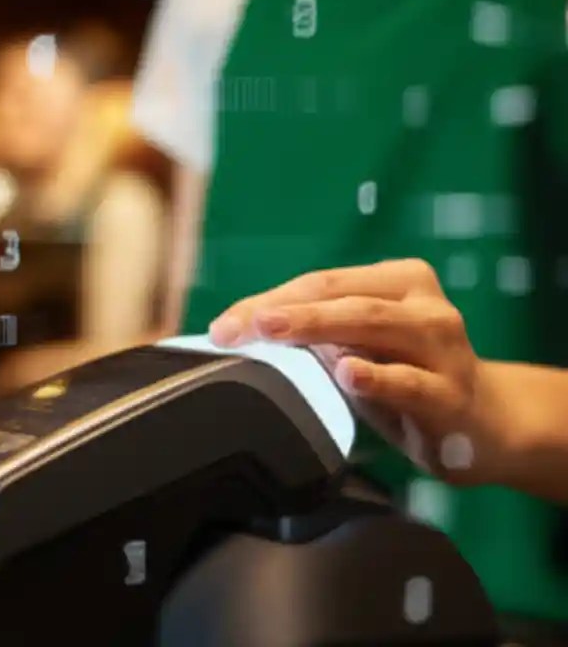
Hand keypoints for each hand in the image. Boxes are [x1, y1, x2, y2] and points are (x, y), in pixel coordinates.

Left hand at [206, 258, 515, 485]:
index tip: (222, 326)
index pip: (322, 283)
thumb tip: (241, 333)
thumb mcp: (359, 350)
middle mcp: (423, 304)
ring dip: (318, 326)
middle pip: (343, 297)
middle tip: (241, 324)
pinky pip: (410, 382)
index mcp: (397, 281)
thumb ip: (315, 337)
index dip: (268, 300)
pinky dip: (377, 377)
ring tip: (275, 330)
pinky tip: (347, 375)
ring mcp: (443, 346)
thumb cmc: (406, 379)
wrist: (486, 426)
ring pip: (374, 324)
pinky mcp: (452, 394)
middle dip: (284, 309)